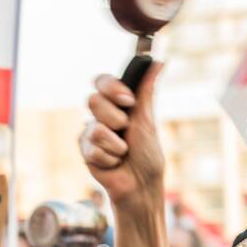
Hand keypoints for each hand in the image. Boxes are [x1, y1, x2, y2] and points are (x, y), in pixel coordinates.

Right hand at [80, 65, 165, 209]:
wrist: (141, 185)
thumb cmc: (148, 155)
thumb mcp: (148, 119)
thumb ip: (146, 90)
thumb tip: (161, 61)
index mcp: (117, 104)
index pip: (101, 81)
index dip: (111, 88)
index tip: (128, 101)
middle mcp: (102, 115)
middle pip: (93, 100)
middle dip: (115, 119)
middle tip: (126, 131)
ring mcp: (91, 132)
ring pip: (93, 126)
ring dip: (115, 144)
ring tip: (123, 153)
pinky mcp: (85, 150)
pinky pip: (91, 147)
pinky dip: (109, 158)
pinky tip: (114, 163)